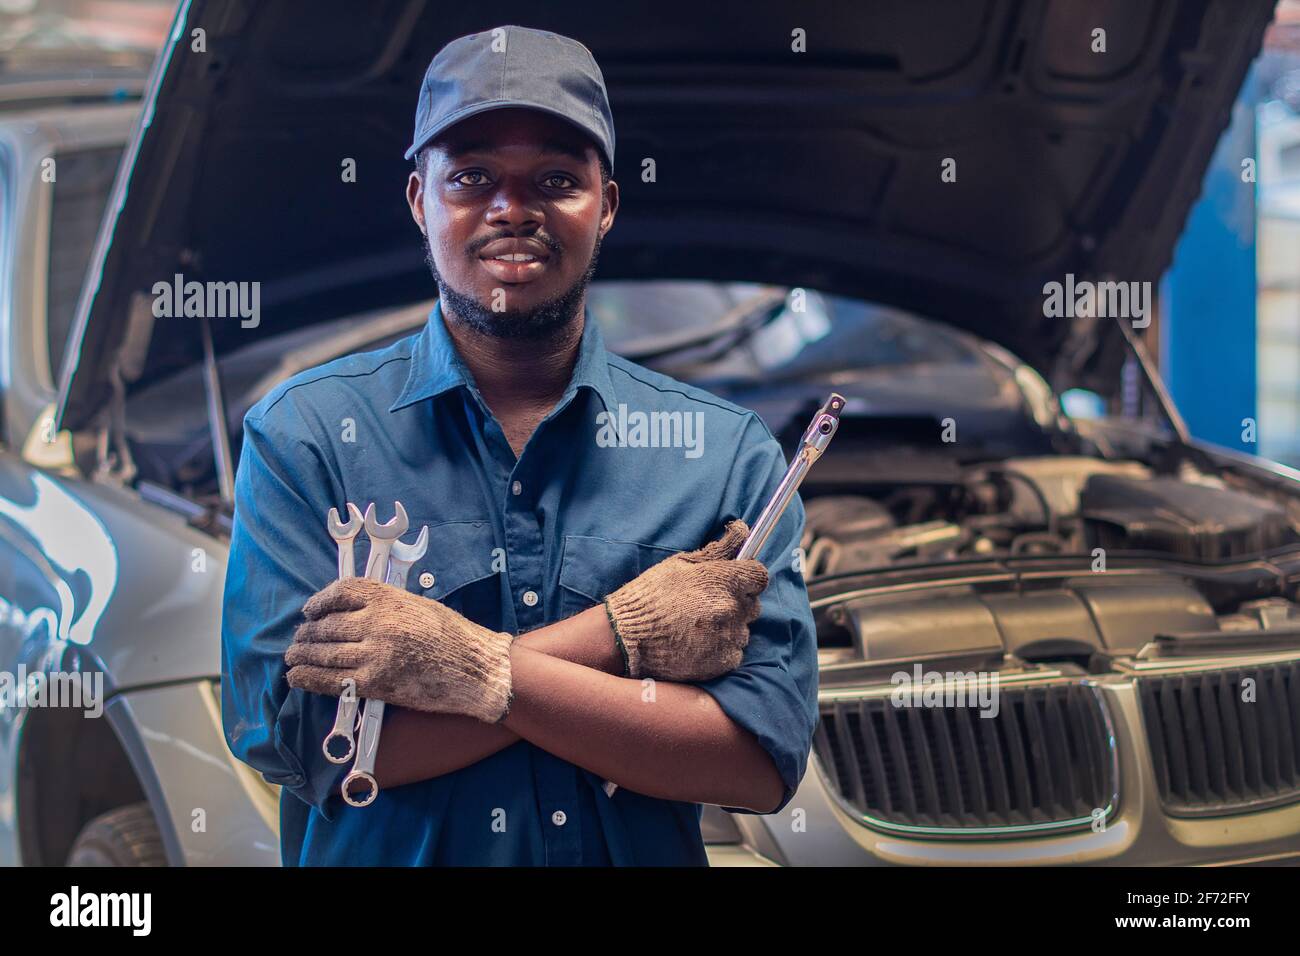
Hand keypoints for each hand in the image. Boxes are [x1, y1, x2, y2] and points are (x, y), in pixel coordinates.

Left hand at [284, 578, 513, 721]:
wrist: (474, 668)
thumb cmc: (452, 636)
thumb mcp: (418, 606)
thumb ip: (385, 606)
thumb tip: (348, 613)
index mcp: (389, 598)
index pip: (341, 592)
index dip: (319, 602)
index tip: (310, 611)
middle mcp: (378, 623)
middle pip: (328, 625)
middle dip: (307, 633)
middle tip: (298, 639)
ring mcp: (374, 654)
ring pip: (324, 653)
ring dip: (303, 655)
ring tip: (293, 657)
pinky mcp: (375, 683)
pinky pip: (330, 680)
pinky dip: (308, 678)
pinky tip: (297, 677)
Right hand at [603, 519, 767, 681]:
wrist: (627, 638)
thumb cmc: (651, 595)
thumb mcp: (681, 564)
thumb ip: (719, 548)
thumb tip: (743, 529)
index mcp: (724, 581)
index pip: (759, 576)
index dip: (747, 578)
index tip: (734, 581)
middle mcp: (732, 609)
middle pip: (752, 604)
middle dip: (736, 603)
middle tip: (708, 605)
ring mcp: (730, 637)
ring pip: (743, 629)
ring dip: (728, 627)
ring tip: (698, 627)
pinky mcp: (724, 661)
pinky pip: (734, 652)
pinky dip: (721, 648)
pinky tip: (698, 644)